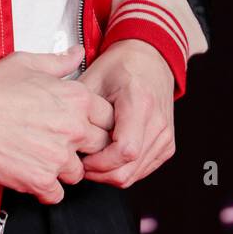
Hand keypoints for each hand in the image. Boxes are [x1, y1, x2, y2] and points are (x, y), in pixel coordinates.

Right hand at [0, 46, 114, 202]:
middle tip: (58, 141)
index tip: (81, 124)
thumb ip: (59, 62)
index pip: (108, 117)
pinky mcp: (40, 180)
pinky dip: (45, 188)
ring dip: (63, 168)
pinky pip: (56, 194)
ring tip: (41, 156)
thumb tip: (78, 52)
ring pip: (78, 173)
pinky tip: (31, 172)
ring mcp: (58, 158)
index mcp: (75, 99)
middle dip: (83, 146)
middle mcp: (73, 129)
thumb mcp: (28, 63)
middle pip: (98, 147)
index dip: (94, 121)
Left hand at [75, 38, 175, 186]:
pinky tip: (107, 156)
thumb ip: (81, 109)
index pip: (125, 150)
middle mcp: (157, 122)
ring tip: (92, 157)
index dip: (99, 162)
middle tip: (80, 162)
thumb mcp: (93, 78)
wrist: (149, 58)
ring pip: (134, 174)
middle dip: (100, 173)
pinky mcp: (166, 145)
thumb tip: (65, 136)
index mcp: (140, 102)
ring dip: (109, 173)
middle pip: (129, 169)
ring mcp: (164, 136)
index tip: (82, 158)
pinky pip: (141, 170)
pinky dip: (122, 169)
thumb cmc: (121, 65)